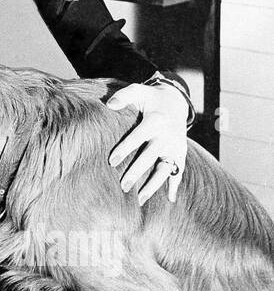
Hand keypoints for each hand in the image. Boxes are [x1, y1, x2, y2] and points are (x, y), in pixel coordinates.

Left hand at [106, 82, 188, 205]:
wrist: (175, 102)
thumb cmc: (150, 99)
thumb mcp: (139, 91)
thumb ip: (124, 95)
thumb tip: (109, 104)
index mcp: (156, 120)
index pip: (139, 136)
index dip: (126, 148)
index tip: (111, 161)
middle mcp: (167, 135)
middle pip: (151, 156)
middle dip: (137, 171)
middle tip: (123, 186)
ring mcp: (175, 146)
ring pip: (165, 169)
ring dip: (154, 185)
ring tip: (140, 199)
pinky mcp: (180, 153)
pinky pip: (179, 172)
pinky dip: (175, 185)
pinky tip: (169, 200)